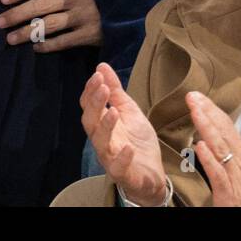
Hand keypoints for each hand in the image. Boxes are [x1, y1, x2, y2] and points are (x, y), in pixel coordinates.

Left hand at [0, 0, 101, 50]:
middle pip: (40, 5)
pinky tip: (36, 47)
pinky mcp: (91, 34)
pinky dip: (48, 45)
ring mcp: (84, 16)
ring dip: (27, 32)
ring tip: (10, 38)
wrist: (130, 5)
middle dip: (17, 14)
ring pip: (49, 25)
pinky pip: (64, 41)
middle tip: (0, 22)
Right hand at [80, 63, 166, 205]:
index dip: (91, 91)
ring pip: (101, 144)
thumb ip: (116, 91)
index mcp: (102, 125)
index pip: (90, 107)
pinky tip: (128, 148)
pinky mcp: (123, 174)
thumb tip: (102, 66)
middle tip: (102, 88)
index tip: (97, 75)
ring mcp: (111, 158)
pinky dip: (122, 158)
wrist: (151, 173)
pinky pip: (118, 168)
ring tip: (114, 112)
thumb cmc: (136, 141)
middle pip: (91, 123)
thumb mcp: (129, 111)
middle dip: (95, 105)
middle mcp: (102, 141)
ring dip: (106, 127)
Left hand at [188, 91, 240, 206]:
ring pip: (220, 147)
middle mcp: (239, 159)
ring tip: (195, 111)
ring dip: (207, 127)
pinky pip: (218, 174)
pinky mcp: (228, 191)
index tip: (198, 97)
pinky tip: (200, 147)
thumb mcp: (239, 168)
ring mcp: (234, 174)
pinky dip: (209, 159)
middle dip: (207, 111)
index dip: (212, 110)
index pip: (226, 126)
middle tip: (192, 95)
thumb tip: (208, 140)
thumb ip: (226, 153)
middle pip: (223, 131)